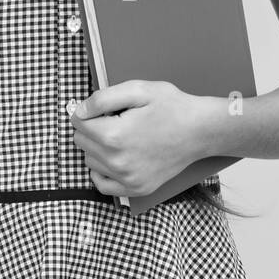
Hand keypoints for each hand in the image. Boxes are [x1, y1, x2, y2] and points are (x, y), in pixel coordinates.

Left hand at [68, 80, 203, 198]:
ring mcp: (127, 179)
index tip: (106, 109)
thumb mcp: (138, 89)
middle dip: (92, 128)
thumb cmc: (172, 107)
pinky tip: (115, 157)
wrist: (202, 131)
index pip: (77, 123)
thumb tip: (79, 111)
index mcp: (114, 135)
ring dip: (98, 148)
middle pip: (80, 142)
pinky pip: (101, 184)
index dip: (89, 111)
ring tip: (122, 137)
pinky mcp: (136, 189)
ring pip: (89, 161)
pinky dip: (102, 171)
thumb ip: (102, 99)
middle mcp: (117, 162)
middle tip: (117, 120)